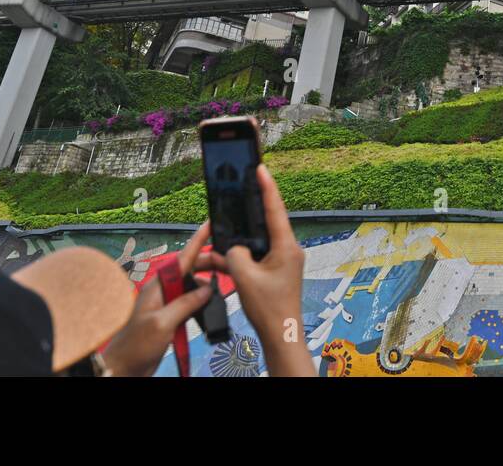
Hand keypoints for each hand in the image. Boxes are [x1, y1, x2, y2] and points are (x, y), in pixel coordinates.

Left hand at [101, 222, 216, 376]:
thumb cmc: (134, 346)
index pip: (182, 257)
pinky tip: (212, 304)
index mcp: (158, 285)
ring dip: (209, 283)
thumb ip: (186, 303)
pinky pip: (192, 302)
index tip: (210, 225)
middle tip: (231, 263)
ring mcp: (167, 303)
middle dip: (211, 263)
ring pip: (194, 285)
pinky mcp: (171, 316)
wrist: (124, 368)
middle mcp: (163, 290)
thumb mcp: (162, 323)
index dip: (198, 240)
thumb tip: (207, 289)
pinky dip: (203, 301)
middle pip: (192, 268)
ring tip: (225, 282)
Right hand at [222, 164, 312, 376]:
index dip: (267, 186)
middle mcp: (287, 249)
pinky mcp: (273, 271)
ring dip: (235, 242)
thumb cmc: (269, 309)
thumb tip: (232, 247)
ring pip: (254, 242)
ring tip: (216, 237)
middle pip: (264, 223)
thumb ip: (234, 254)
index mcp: (286, 246)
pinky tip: (216, 259)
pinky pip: (252, 257)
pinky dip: (236, 258)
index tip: (260, 167)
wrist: (280, 335)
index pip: (275, 209)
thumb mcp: (244, 278)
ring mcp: (281, 260)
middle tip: (235, 192)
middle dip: (245, 212)